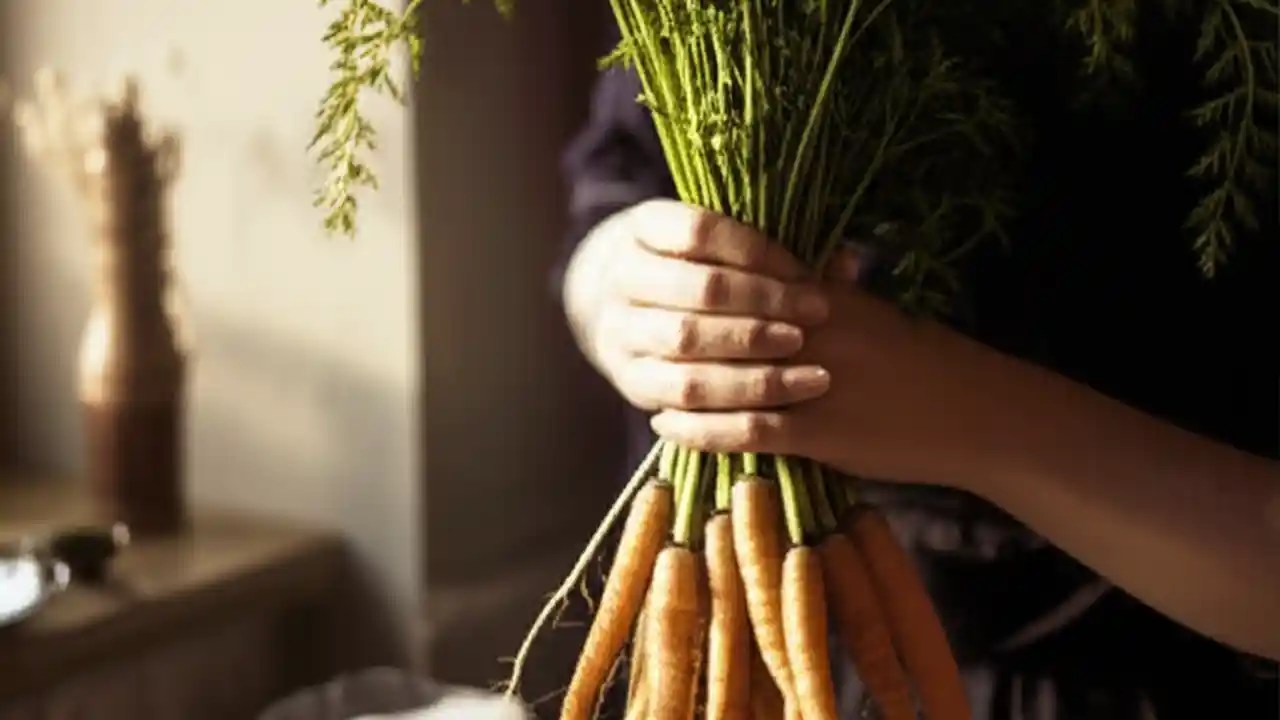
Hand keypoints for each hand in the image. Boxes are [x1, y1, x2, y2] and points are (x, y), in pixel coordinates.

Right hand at [563, 199, 839, 411]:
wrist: (621, 309)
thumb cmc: (691, 271)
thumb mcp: (714, 249)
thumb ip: (771, 255)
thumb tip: (850, 263)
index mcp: (642, 228)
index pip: (701, 232)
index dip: (757, 254)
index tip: (806, 274)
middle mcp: (619, 276)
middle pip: (698, 289)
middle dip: (763, 305)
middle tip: (816, 318)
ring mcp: (618, 330)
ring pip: (689, 344)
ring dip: (754, 356)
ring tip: (809, 370)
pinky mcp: (628, 379)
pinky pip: (681, 397)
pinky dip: (732, 402)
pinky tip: (777, 409)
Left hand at [649, 268, 1013, 489]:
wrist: (970, 409)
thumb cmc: (921, 361)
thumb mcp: (876, 315)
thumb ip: (839, 291)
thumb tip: (828, 262)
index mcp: (819, 299)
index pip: (741, 285)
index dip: (695, 293)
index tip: (662, 296)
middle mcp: (808, 334)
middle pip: (720, 329)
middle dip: (676, 335)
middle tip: (638, 340)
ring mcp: (810, 384)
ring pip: (722, 380)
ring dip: (677, 386)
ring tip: (646, 387)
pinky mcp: (818, 433)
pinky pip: (742, 432)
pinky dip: (698, 431)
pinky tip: (668, 428)